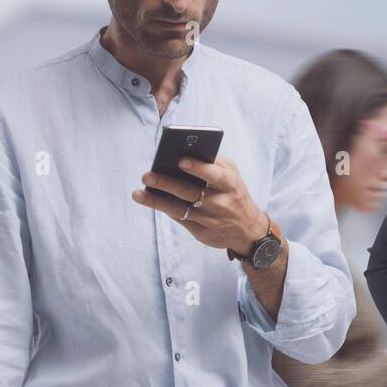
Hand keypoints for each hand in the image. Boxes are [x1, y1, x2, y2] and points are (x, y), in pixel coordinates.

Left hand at [132, 154, 270, 255]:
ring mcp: (211, 220)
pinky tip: (149, 200)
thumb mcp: (231, 175)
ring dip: (156, 201)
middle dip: (166, 183)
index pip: (213, 175)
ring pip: (180, 209)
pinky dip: (164, 209)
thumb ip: (212, 163)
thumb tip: (181, 154)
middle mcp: (221, 203)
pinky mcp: (202, 233)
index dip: (198, 168)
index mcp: (230, 183)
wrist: (248, 229)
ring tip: (138, 193)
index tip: (180, 160)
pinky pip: (180, 220)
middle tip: (146, 175)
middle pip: (190, 192)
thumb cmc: (233, 192)